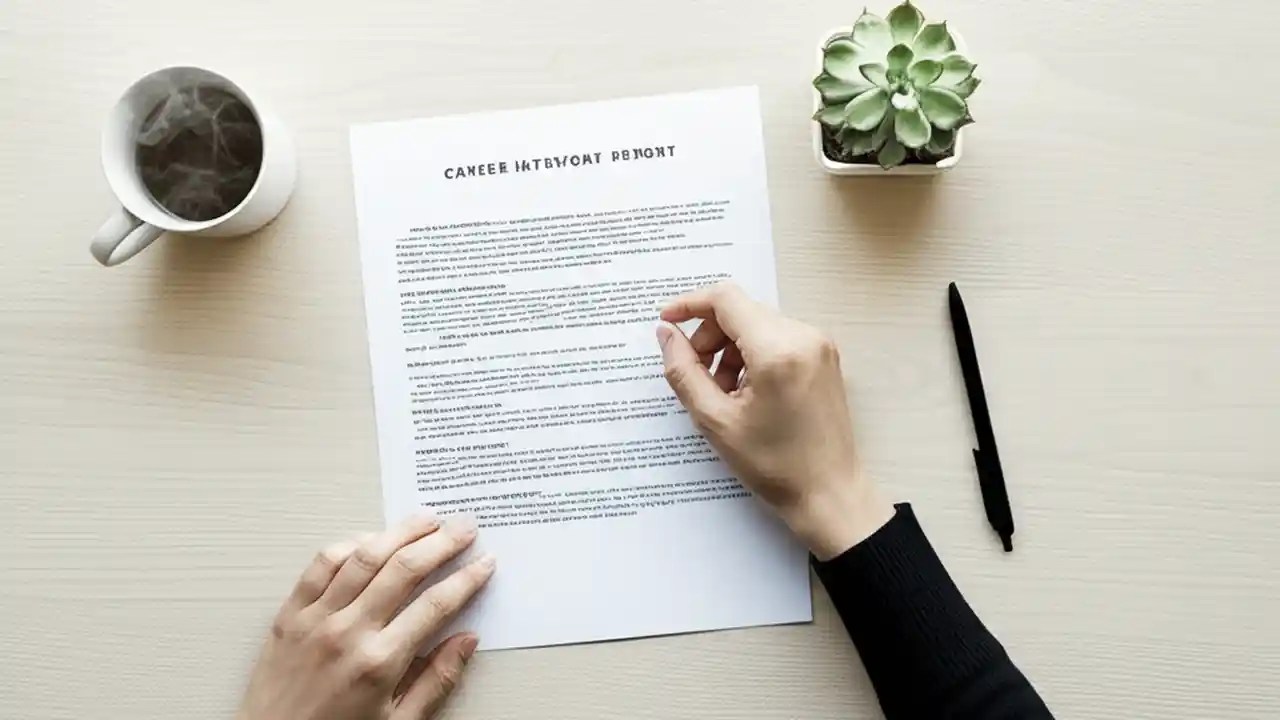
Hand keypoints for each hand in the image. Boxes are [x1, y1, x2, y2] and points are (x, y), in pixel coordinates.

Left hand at [237, 514, 494, 719]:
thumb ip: (436, 681)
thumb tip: (467, 641)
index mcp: (380, 663)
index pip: (436, 605)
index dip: (467, 578)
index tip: (485, 563)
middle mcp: (348, 632)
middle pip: (405, 568)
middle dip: (442, 542)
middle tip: (464, 527)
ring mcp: (316, 618)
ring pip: (365, 556)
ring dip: (400, 531)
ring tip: (426, 520)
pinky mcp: (290, 613)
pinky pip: (321, 564)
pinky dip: (349, 544)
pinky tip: (370, 539)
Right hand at [656, 282, 894, 559]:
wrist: (829, 493)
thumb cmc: (775, 465)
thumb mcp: (715, 420)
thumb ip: (683, 371)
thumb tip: (666, 335)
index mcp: (777, 350)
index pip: (725, 299)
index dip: (688, 305)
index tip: (667, 324)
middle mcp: (803, 336)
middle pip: (740, 310)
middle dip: (709, 335)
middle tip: (696, 375)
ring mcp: (819, 344)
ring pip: (757, 324)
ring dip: (729, 348)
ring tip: (722, 392)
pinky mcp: (824, 356)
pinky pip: (777, 338)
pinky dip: (752, 355)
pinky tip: (745, 392)